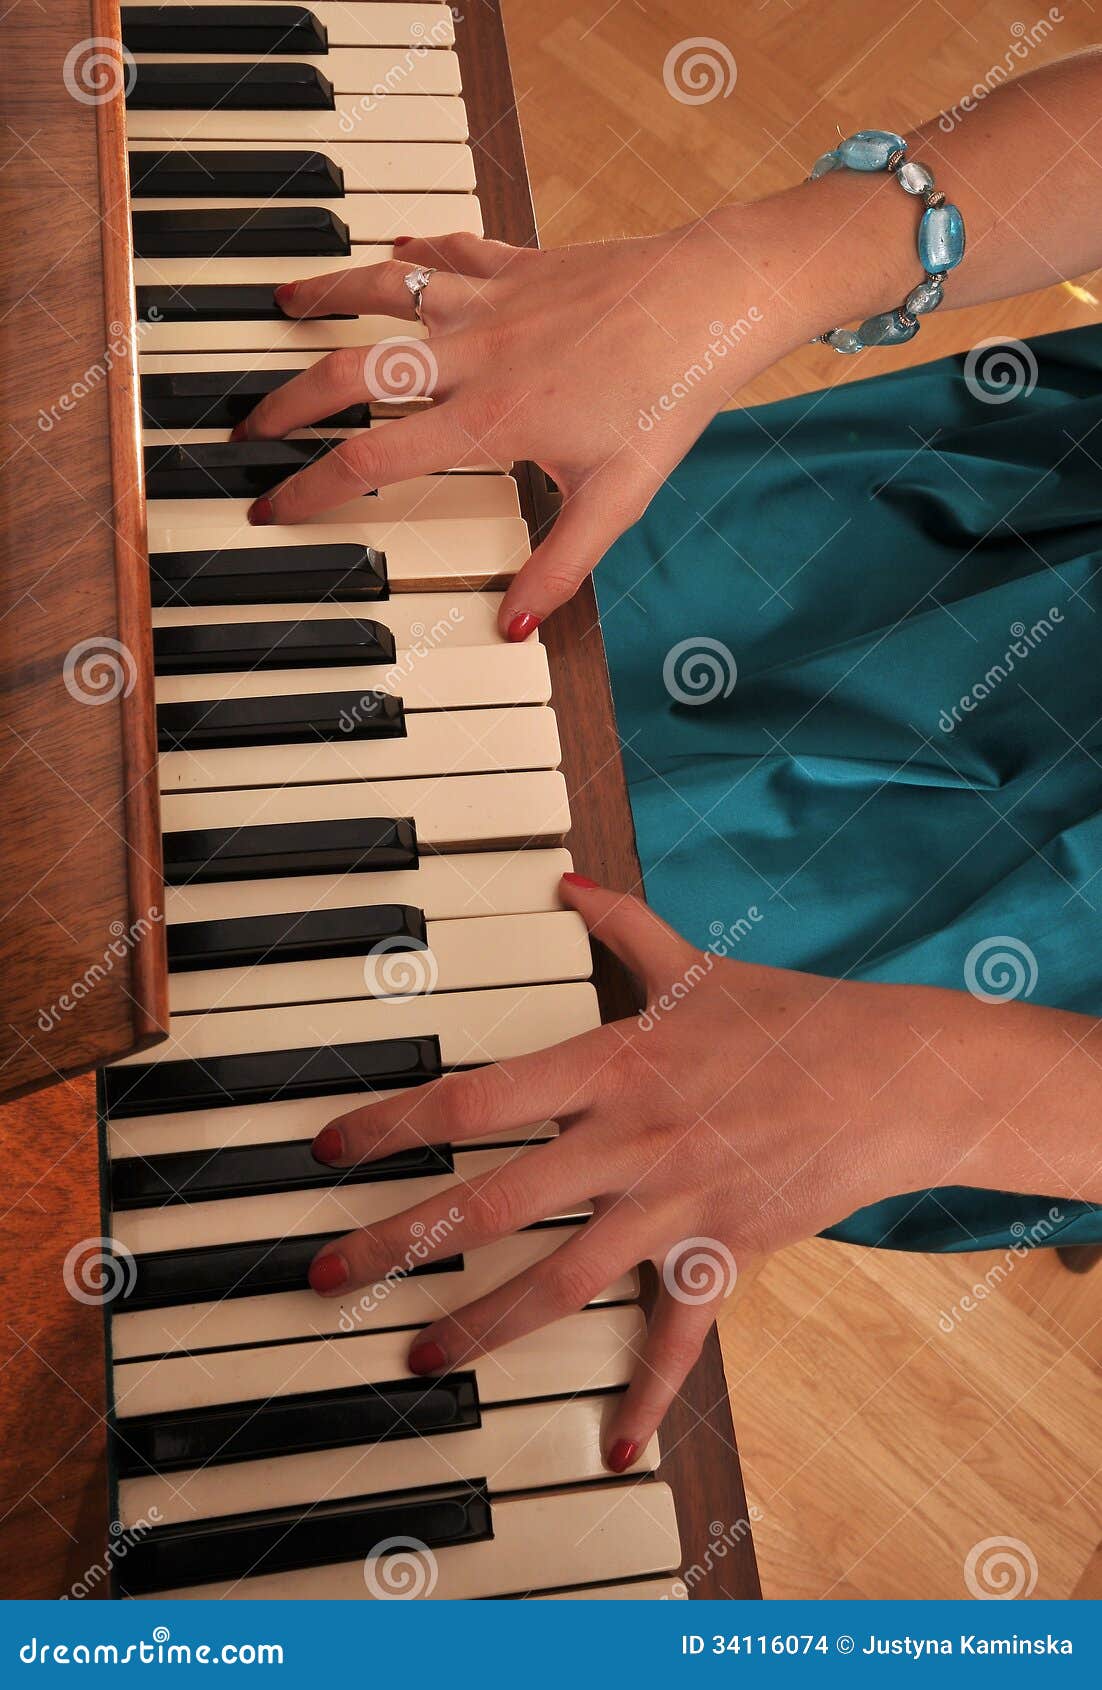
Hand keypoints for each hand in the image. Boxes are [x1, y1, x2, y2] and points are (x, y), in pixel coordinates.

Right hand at [233, 224, 796, 637]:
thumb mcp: (615, 500)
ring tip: (283, 300)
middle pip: (350, 373)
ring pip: (380, 288)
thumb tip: (515, 626)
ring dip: (325, 294)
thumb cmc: (667, 397)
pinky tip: (395, 248)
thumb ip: (559, 567)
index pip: (371, 461)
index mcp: (486, 419)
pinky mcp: (515, 261)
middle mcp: (471, 354)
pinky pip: (446, 246)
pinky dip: (411, 249)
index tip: (271, 505)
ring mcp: (488, 300)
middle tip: (250, 422)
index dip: (310, 489)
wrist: (709, 300)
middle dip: (287, 400)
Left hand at [305, 873, 983, 1468]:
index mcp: (611, 1066)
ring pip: (562, 1279)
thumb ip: (621, 922)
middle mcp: (628, 1140)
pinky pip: (678, 1335)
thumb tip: (568, 878)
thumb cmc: (787, 1018)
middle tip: (328, 1275)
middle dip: (402, 1242)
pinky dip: (647, 1392)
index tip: (331, 1149)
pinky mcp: (723, 1252)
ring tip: (418, 1357)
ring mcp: (673, 1203)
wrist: (888, 1076)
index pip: (476, 1098)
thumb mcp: (694, 963)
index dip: (392, 1124)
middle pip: (493, 1201)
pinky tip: (614, 1443)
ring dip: (484, 1324)